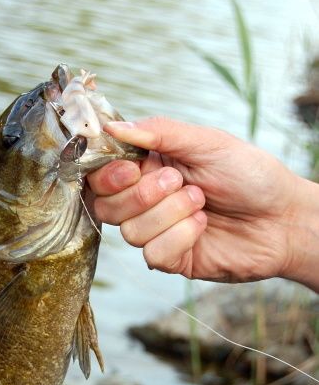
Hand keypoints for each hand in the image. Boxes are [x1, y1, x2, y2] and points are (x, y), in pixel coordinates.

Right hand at [87, 117, 318, 288]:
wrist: (283, 218)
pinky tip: (203, 227)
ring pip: (130, 231)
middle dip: (143, 194)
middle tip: (179, 182)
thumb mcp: (207, 143)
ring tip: (201, 203)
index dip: (109, 175)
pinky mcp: (171, 259)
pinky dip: (181, 237)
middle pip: (107, 206)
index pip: (102, 175)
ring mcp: (156, 231)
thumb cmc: (250, 176)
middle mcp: (146, 201)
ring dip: (170, 214)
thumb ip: (160, 131)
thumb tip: (114, 125)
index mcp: (149, 167)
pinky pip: (153, 254)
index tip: (132, 169)